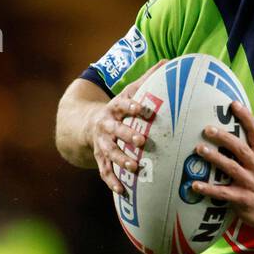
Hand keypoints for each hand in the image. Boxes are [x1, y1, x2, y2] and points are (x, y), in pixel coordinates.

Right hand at [86, 67, 164, 194]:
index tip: (145, 110)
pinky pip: (105, 172)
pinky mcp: (100, 159)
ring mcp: (102, 144)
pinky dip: (113, 182)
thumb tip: (169, 62)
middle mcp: (106, 126)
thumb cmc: (118, 108)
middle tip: (141, 141)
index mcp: (114, 108)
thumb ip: (147, 79)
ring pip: (110, 153)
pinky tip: (123, 191)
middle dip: (127, 136)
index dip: (133, 107)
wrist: (84, 124)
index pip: (123, 105)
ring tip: (134, 168)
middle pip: (116, 131)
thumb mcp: (128, 91)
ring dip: (122, 161)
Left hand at [190, 102, 253, 233]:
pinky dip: (208, 189)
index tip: (233, 104)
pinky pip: (223, 193)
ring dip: (215, 158)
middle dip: (224, 137)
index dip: (246, 116)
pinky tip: (194, 185)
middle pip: (241, 148)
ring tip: (199, 150)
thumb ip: (249, 150)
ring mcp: (251, 183)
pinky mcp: (244, 199)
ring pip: (231, 168)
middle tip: (207, 129)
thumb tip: (228, 131)